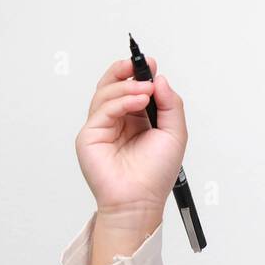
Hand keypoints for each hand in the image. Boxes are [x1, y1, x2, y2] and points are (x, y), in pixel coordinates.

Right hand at [75, 56, 187, 223]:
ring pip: (105, 93)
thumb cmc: (155, 175)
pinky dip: (120, 101)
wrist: (140, 200)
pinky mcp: (90, 135)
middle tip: (140, 65)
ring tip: (145, 90)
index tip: (150, 64)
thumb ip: (171, 105)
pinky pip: (102, 109)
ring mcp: (102, 127)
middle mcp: (118, 121)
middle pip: (113, 85)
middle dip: (126, 71)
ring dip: (126, 86)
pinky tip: (137, 101)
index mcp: (137, 120)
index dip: (139, 74)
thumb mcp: (175, 134)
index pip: (133, 88)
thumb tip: (159, 80)